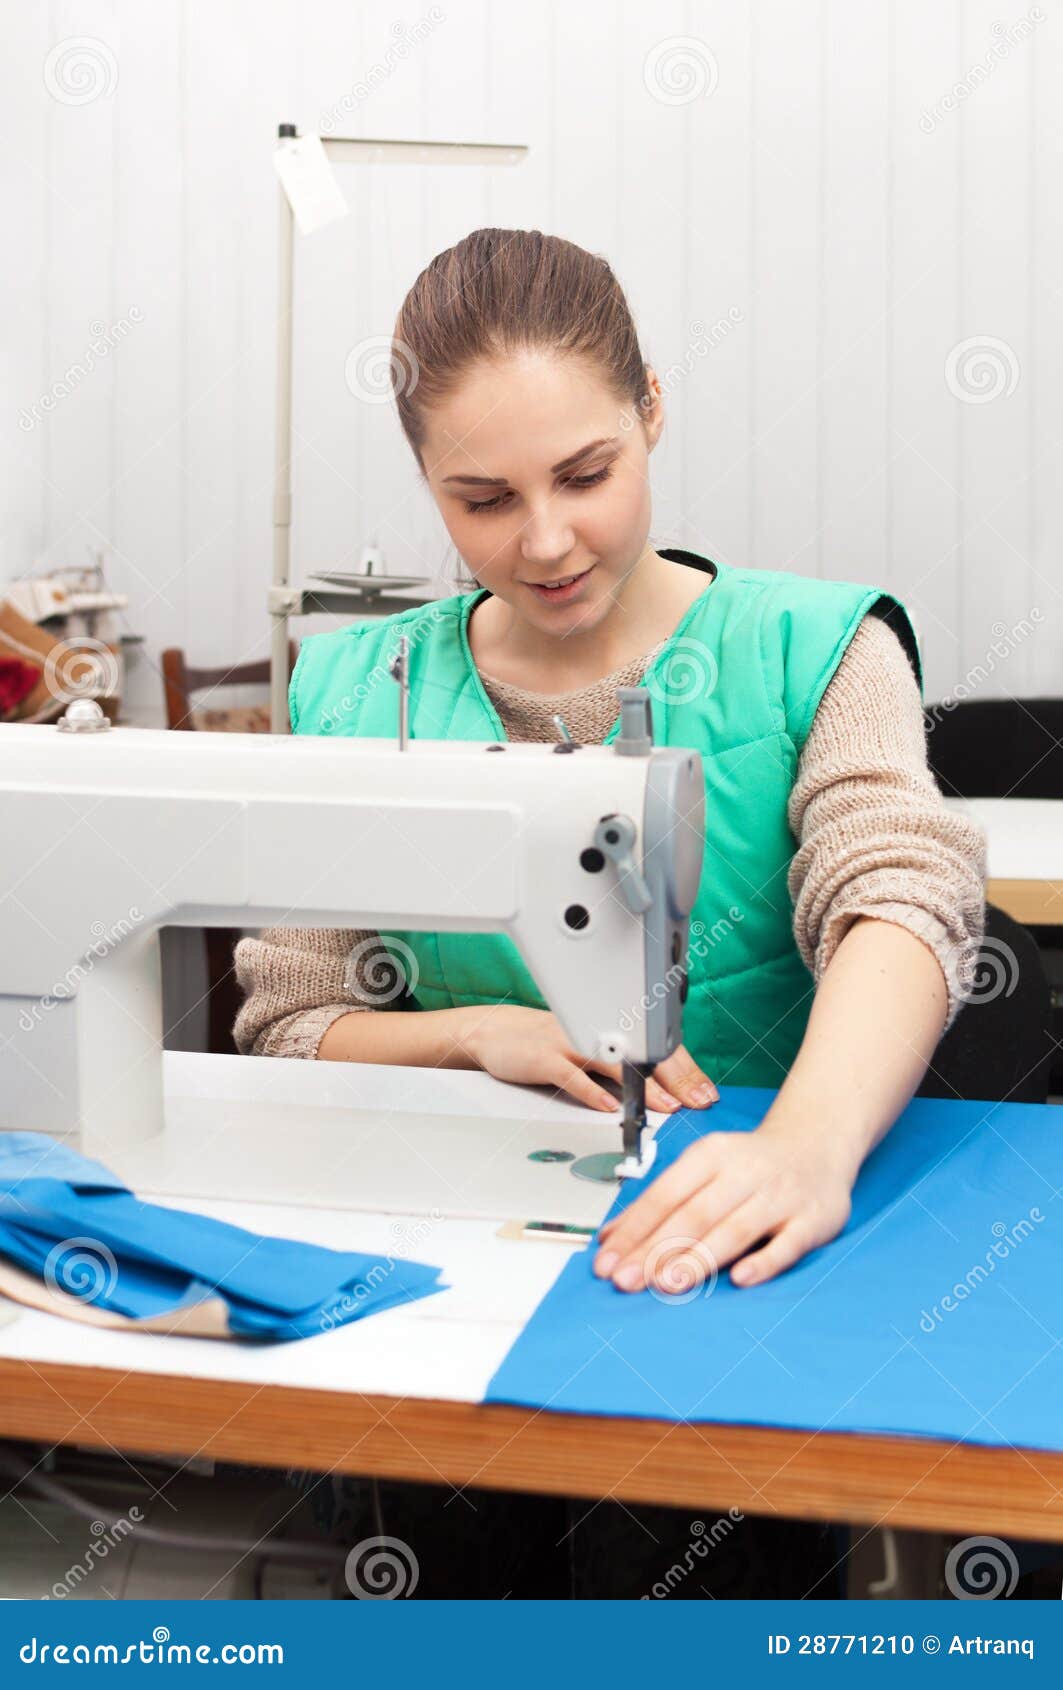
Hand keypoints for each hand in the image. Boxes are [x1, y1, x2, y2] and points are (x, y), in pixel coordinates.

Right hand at [459, 1005, 717, 1114]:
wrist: (497, 1032)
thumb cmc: (548, 1044)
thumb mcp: (590, 1049)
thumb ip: (623, 1066)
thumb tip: (665, 1091)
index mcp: (611, 1029)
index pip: (657, 1047)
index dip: (686, 1071)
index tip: (706, 1093)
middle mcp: (595, 1032)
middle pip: (644, 1054)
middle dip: (676, 1080)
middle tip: (698, 1102)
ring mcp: (570, 1044)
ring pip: (614, 1065)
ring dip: (643, 1088)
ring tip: (665, 1107)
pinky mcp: (544, 1058)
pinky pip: (572, 1076)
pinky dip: (591, 1092)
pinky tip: (607, 1107)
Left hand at [592, 1117, 854, 1291]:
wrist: (816, 1143)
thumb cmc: (749, 1164)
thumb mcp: (702, 1169)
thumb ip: (659, 1203)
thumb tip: (609, 1239)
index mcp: (711, 1155)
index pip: (665, 1195)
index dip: (634, 1230)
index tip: (607, 1262)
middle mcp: (745, 1172)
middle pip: (695, 1214)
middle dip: (657, 1249)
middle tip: (628, 1280)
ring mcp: (780, 1196)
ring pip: (735, 1229)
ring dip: (700, 1258)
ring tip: (668, 1284)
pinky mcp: (813, 1219)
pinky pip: (788, 1244)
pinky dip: (764, 1261)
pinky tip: (740, 1279)